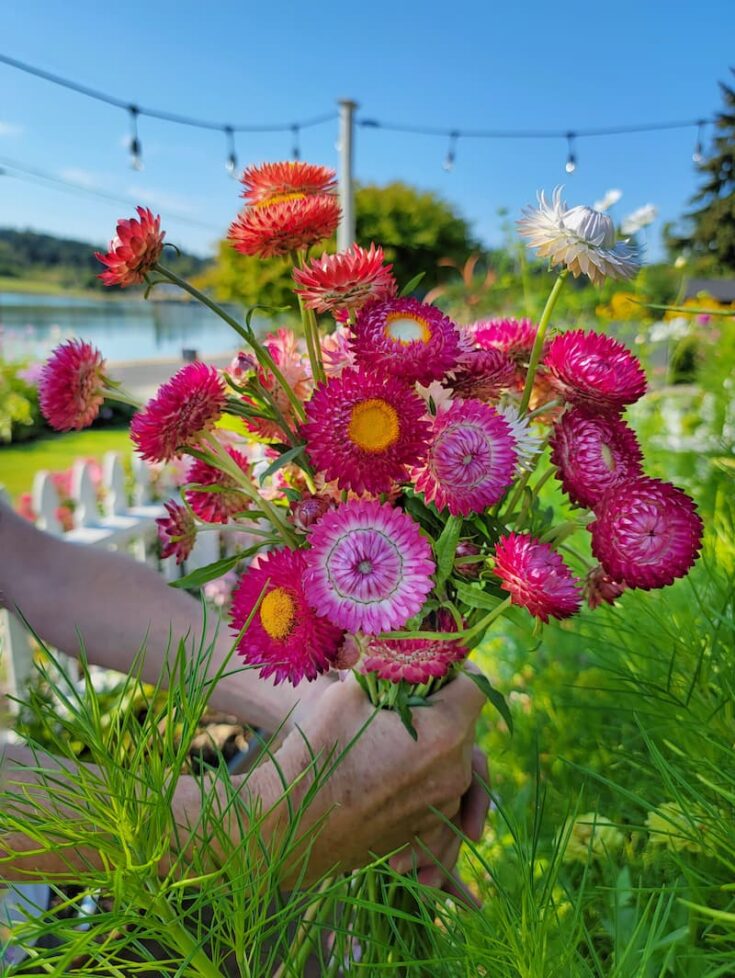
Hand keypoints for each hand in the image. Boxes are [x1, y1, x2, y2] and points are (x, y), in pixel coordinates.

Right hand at [243, 671, 484, 885]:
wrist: (286, 828)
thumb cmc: (315, 752)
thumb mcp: (346, 694)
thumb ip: (384, 671)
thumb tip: (396, 653)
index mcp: (443, 734)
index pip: (477, 686)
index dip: (458, 669)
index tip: (435, 666)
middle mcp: (453, 774)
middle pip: (465, 724)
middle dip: (441, 707)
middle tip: (405, 698)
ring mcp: (440, 808)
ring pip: (452, 760)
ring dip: (431, 743)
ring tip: (390, 736)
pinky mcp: (424, 832)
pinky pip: (437, 796)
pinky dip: (420, 780)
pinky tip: (388, 771)